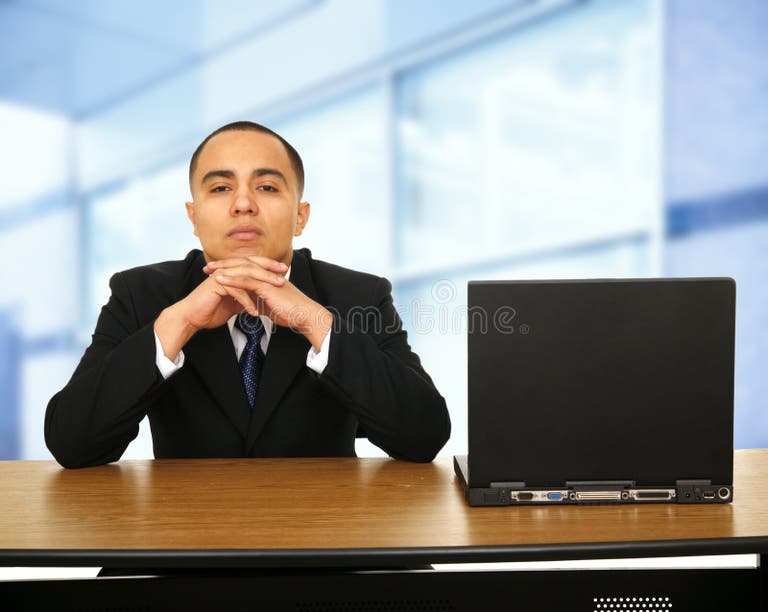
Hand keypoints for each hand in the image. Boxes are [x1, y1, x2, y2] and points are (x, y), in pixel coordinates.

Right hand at [154, 256, 287, 359]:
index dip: (269, 268)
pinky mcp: (216, 285)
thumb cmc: (210, 310)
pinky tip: (254, 311)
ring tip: (275, 291)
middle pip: (252, 266)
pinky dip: (246, 301)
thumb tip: (257, 303)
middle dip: (269, 269)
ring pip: (245, 275)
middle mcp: (227, 271)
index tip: (284, 273)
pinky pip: (235, 291)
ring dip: (262, 283)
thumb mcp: (233, 305)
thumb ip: (244, 300)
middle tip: (284, 274)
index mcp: (232, 273)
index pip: (254, 266)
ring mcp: (222, 276)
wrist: (193, 317)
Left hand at [206, 256, 332, 350]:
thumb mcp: (270, 306)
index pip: (246, 267)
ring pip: (242, 269)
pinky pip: (246, 280)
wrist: (304, 315)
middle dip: (223, 264)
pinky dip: (231, 279)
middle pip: (241, 263)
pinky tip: (219, 280)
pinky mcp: (267, 285)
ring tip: (209, 271)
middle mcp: (267, 273)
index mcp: (267, 276)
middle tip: (207, 266)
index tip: (215, 270)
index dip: (230, 267)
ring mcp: (267, 278)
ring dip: (223, 269)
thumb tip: (249, 306)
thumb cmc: (291, 312)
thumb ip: (260, 302)